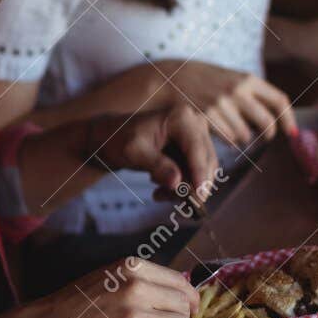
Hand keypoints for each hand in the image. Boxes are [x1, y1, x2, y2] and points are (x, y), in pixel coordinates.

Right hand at [36, 257, 197, 317]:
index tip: (188, 310)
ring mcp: (132, 317)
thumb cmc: (79, 304)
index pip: (181, 283)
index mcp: (132, 267)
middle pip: (185, 307)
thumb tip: (183, 293)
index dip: (189, 300)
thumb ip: (143, 280)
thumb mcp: (110, 276)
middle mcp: (135, 288)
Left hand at [89, 103, 217, 202]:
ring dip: (184, 188)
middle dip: (190, 185)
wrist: (112, 138)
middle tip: (169, 199)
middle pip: (205, 161)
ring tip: (160, 194)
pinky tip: (161, 191)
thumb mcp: (134, 152)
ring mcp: (195, 137)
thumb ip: (157, 166)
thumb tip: (177, 183)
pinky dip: (181, 187)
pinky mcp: (191, 151)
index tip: (199, 197)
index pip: (197, 149)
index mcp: (181, 118)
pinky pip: (194, 174)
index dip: (200, 174)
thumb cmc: (119, 139)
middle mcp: (194, 124)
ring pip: (202, 171)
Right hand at [163, 59, 295, 146]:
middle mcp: (237, 91)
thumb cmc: (206, 80)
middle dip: (268, 135)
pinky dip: (226, 140)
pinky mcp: (207, 116)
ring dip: (242, 138)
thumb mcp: (231, 77)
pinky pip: (227, 140)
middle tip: (265, 138)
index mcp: (247, 79)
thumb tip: (276, 115)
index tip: (292, 132)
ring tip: (232, 128)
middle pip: (267, 123)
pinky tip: (218, 130)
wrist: (173, 77)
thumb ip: (252, 92)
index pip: (279, 100)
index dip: (289, 119)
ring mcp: (221, 105)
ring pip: (245, 136)